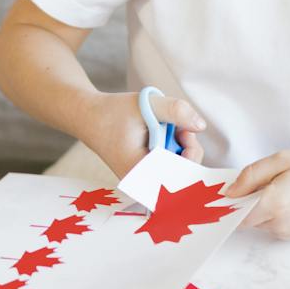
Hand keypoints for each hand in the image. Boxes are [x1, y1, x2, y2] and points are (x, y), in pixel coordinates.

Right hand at [82, 91, 207, 179]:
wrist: (89, 119)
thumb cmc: (112, 112)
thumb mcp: (145, 104)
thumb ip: (175, 111)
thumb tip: (200, 126)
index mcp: (140, 172)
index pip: (181, 177)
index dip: (191, 154)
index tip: (184, 131)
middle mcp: (142, 184)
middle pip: (183, 176)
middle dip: (187, 149)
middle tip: (178, 127)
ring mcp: (144, 182)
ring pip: (178, 172)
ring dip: (180, 149)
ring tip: (166, 129)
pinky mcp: (146, 177)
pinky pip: (170, 169)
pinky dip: (172, 151)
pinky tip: (163, 137)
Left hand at [225, 150, 289, 241]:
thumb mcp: (285, 159)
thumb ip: (252, 174)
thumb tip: (229, 191)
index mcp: (274, 203)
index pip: (233, 212)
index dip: (226, 201)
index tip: (221, 191)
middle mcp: (278, 225)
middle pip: (243, 217)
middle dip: (243, 201)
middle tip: (254, 180)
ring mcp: (287, 234)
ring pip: (257, 222)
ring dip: (258, 206)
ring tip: (279, 185)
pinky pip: (272, 224)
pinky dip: (272, 212)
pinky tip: (289, 196)